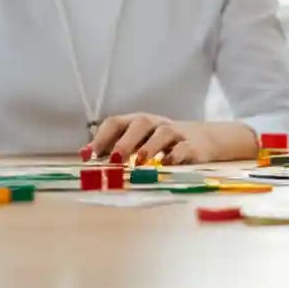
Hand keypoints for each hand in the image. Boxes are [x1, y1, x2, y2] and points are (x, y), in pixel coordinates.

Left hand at [87, 113, 211, 164]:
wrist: (202, 140)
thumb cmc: (161, 144)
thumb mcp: (139, 143)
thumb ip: (115, 148)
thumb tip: (86, 157)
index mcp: (137, 122)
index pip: (115, 123)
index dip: (100, 138)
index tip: (87, 156)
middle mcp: (155, 123)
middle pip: (140, 123)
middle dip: (125, 141)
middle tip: (114, 159)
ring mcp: (175, 133)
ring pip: (163, 132)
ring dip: (150, 146)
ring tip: (140, 161)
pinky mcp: (192, 146)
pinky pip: (183, 148)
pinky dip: (175, 156)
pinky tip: (166, 165)